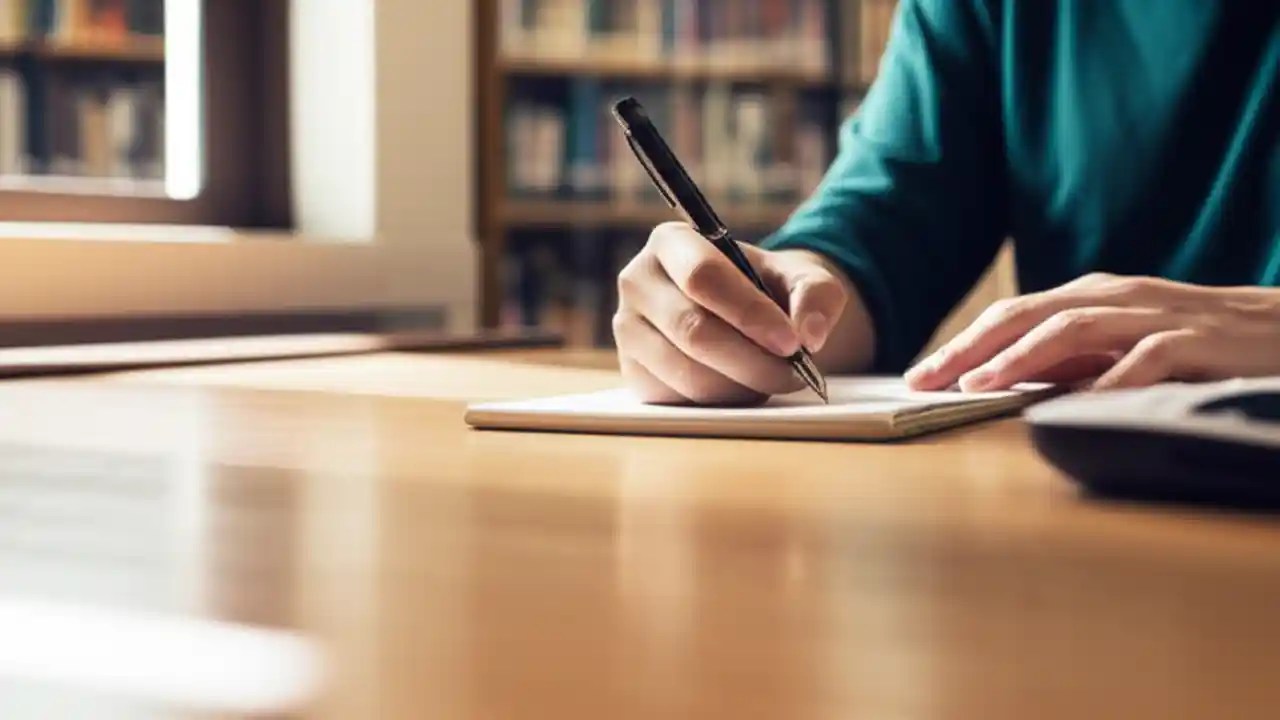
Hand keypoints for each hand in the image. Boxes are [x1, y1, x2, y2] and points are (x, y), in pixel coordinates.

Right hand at [614, 222, 848, 404]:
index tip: (792, 342)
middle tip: (795, 373)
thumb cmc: (767, 289)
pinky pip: (680, 400)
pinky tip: (745, 387)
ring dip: (742, 385)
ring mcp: (628, 331)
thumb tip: (809, 333)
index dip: (749, 314)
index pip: (703, 278)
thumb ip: (817, 295)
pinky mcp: (633, 373)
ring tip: (775, 379)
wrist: (740, 315)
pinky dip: (722, 402)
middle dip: (753, 360)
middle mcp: (637, 282)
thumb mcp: (801, 278)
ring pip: (687, 373)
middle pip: (693, 331)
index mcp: (671, 242)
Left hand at [906, 273, 1279, 392]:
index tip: (916, 377)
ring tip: (980, 386)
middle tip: (924, 382)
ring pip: (1074, 327)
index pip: (1011, 316)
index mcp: (1093, 297)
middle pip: (1027, 315)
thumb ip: (1071, 360)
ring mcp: (1159, 316)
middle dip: (969, 347)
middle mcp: (1117, 297)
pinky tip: (1078, 403)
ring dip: (1021, 358)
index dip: (960, 343)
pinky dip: (1111, 379)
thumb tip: (1005, 384)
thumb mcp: (1123, 347)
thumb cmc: (1200, 344)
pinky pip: (1149, 357)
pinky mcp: (1202, 342)